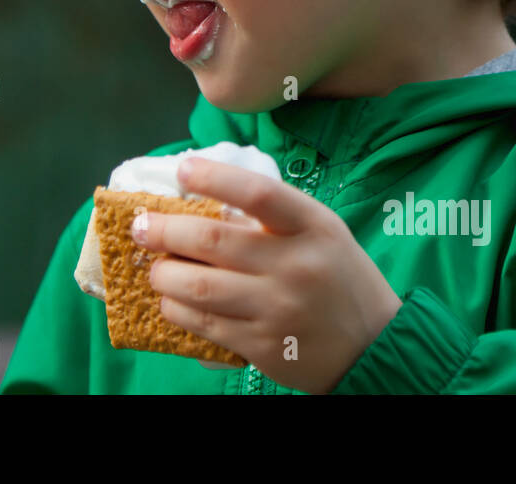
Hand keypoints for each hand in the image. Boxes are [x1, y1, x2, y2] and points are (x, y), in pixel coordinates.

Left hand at [134, 157, 402, 393]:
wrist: (374, 346)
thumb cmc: (337, 277)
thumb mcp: (320, 233)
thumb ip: (273, 217)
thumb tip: (202, 201)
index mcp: (313, 227)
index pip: (258, 192)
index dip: (214, 176)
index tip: (182, 169)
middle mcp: (295, 266)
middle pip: (213, 242)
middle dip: (164, 232)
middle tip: (141, 226)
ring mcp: (278, 309)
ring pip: (200, 288)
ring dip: (164, 276)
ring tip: (154, 269)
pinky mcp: (264, 346)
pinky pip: (205, 324)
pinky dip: (178, 310)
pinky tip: (171, 301)